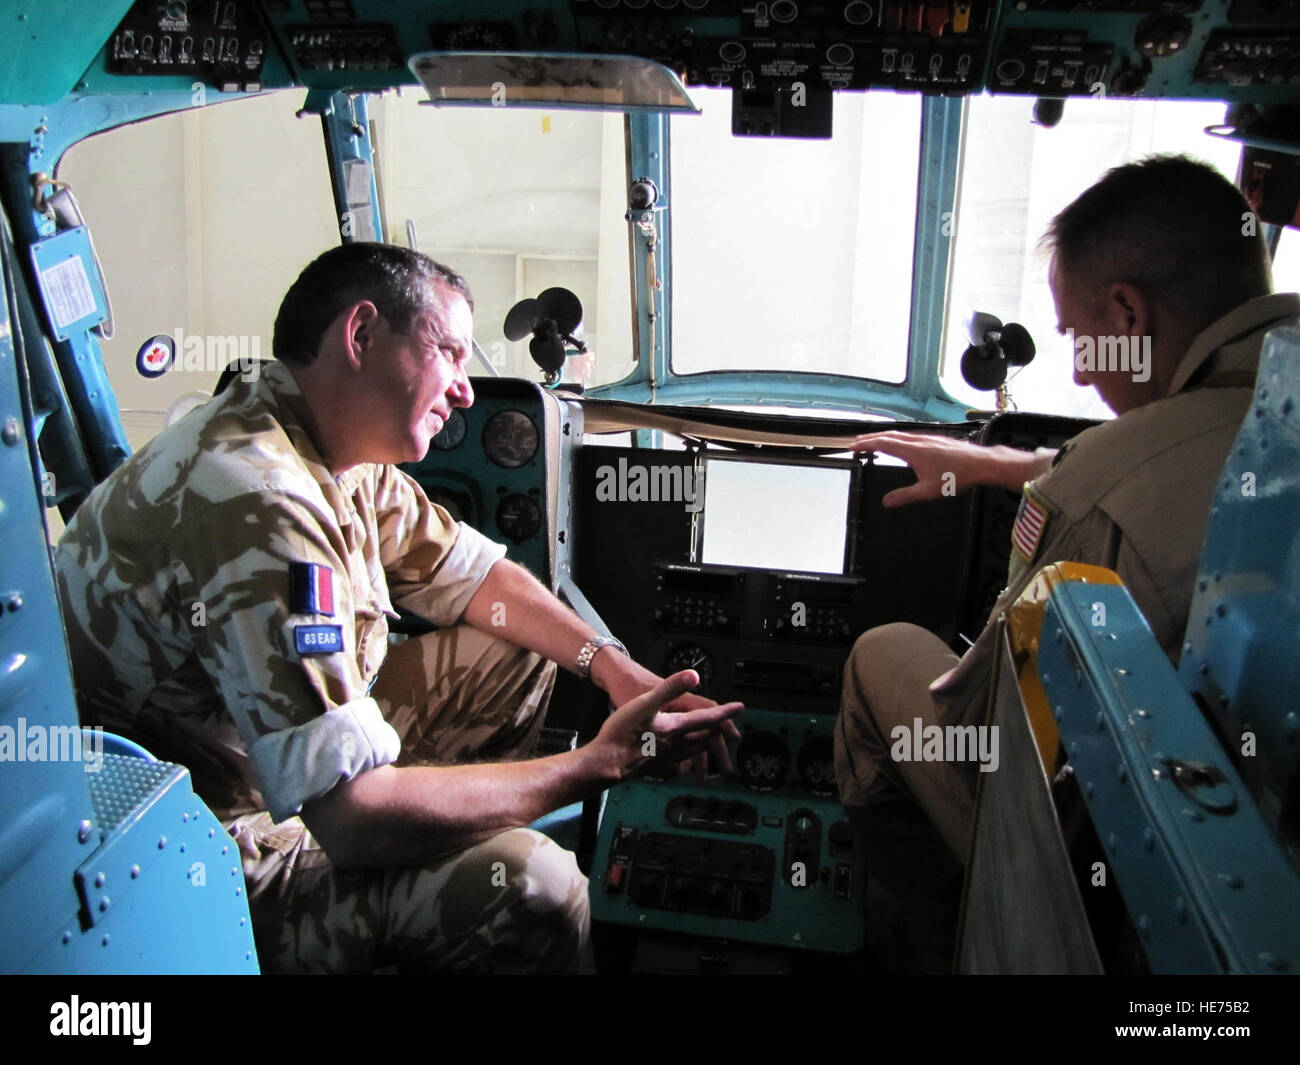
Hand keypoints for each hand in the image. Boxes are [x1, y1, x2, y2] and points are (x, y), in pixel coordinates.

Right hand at [589, 671, 742, 783]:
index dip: (726, 712)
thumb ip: (670, 688)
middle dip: (718, 732)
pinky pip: (679, 762)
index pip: (708, 718)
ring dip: (705, 745)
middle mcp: (676, 744)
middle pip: (705, 737)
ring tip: (710, 742)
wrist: (606, 762)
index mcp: (676, 727)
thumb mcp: (646, 703)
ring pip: (694, 751)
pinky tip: (681, 759)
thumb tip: (694, 675)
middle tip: (729, 728)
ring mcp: (666, 758)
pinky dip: (687, 758)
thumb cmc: (623, 733)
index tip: (740, 708)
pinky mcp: (655, 767)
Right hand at [851, 431, 1048, 505]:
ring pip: (900, 434)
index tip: (852, 446)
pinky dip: (898, 437)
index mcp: (912, 450)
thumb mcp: (928, 491)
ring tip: (875, 442)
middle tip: (858, 442)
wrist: (981, 464)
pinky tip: (902, 444)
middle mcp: (918, 440)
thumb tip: (887, 502)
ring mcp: (928, 438)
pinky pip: (911, 435)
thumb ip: (905, 496)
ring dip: (884, 437)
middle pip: (889, 435)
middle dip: (871, 438)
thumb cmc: (958, 475)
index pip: (882, 444)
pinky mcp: (936, 440)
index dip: (865, 445)